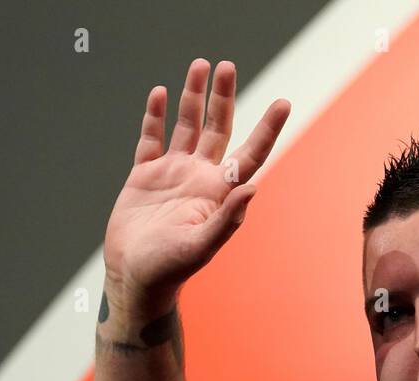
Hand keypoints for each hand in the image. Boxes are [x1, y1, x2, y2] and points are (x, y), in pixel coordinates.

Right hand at [103, 58, 290, 316]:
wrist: (135, 278)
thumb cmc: (170, 269)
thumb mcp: (200, 246)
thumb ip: (227, 218)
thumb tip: (252, 187)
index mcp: (219, 192)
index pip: (250, 153)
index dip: (267, 128)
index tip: (283, 102)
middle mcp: (199, 177)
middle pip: (217, 128)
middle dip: (223, 97)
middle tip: (227, 66)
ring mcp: (172, 173)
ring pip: (186, 126)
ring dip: (192, 96)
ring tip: (199, 65)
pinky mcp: (145, 175)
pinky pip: (152, 138)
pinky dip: (155, 116)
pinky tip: (160, 93)